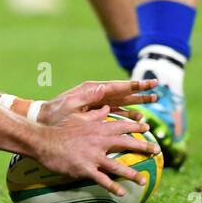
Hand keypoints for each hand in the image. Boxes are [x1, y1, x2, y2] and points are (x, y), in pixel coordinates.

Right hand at [29, 106, 157, 197]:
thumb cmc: (59, 128)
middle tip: (157, 151)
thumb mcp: (77, 117)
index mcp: (98, 128)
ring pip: (118, 166)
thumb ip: (94, 113)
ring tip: (144, 180)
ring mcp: (93, 156)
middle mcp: (100, 142)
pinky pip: (102, 179)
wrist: (43, 141)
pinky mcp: (85, 169)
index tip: (148, 127)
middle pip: (127, 144)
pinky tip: (122, 193)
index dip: (137, 126)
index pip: (122, 126)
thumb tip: (106, 106)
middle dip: (144, 147)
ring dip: (132, 174)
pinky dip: (113, 187)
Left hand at [37, 78, 157, 126]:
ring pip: (122, 101)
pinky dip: (127, 113)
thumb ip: (87, 97)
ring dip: (137, 102)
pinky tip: (138, 118)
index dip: (136, 85)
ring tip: (153, 101)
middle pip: (123, 91)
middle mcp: (97, 94)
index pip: (118, 86)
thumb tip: (103, 88)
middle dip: (140, 91)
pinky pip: (116, 110)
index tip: (151, 84)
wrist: (43, 119)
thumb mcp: (70, 105)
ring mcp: (97, 102)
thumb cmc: (56, 113)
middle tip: (158, 90)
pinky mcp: (95, 111)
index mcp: (92, 90)